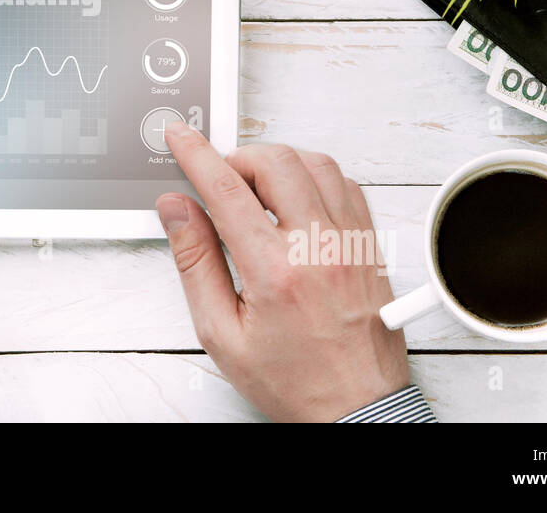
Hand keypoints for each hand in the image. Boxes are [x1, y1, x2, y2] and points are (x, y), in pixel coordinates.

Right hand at [157, 123, 407, 421]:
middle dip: (237, 157)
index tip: (180, 137)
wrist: (357, 409)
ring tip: (254, 187)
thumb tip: (177, 210)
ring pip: (315, 163)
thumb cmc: (294, 382)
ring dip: (278, 162)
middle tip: (217, 177)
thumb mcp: (221, 332)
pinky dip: (314, 177)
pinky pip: (346, 184)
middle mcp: (320, 248)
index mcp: (276, 272)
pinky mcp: (369, 245)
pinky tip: (295, 198)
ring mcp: (351, 243)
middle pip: (275, 161)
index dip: (196, 155)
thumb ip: (195, 262)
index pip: (228, 190)